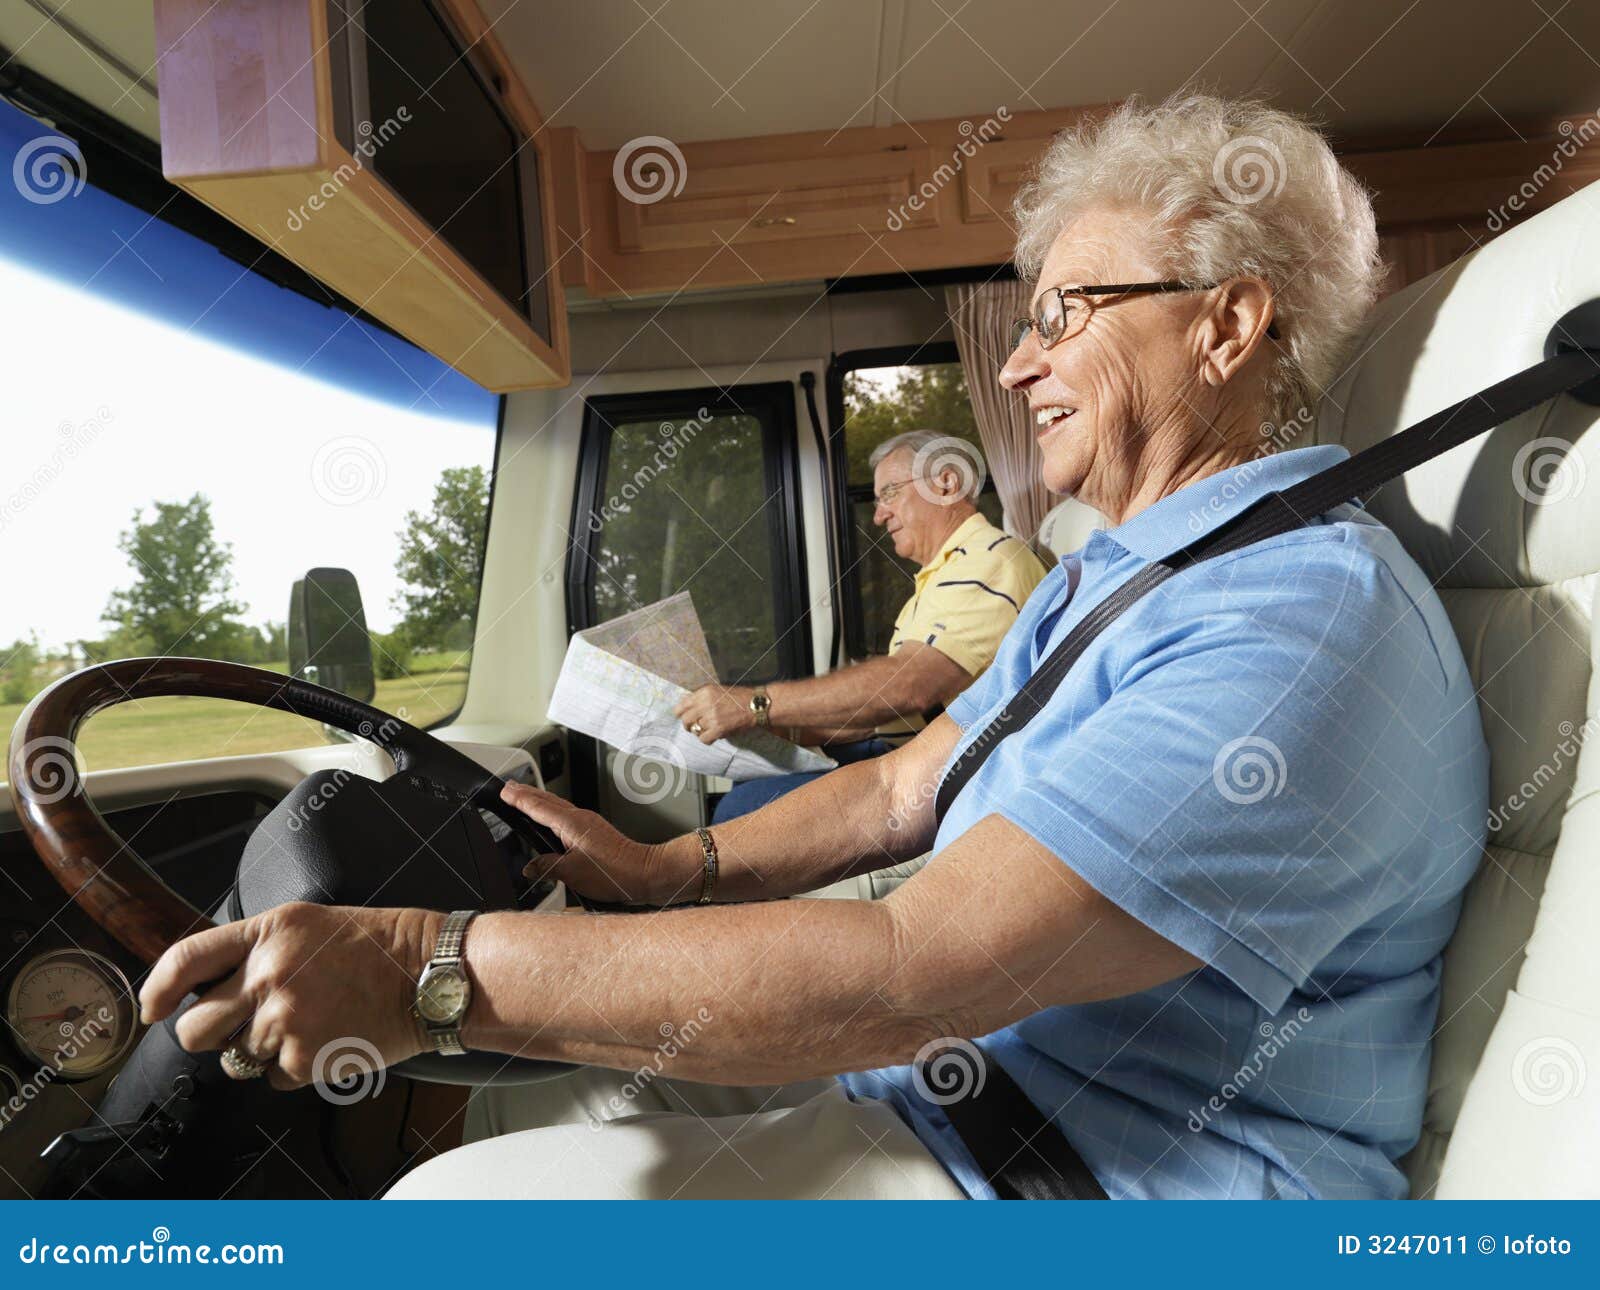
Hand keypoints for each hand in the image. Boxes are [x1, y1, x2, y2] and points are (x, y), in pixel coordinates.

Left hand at [139, 903, 438, 1090]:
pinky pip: (273, 1079)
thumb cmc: (379, 947)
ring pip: (237, 1058)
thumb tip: (211, 987)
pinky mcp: (304, 1058)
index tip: (153, 1008)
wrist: (430, 973)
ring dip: (263, 1051)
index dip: (157, 990)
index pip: (185, 961)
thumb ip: (257, 950)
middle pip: (194, 1028)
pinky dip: (295, 1069)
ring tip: (308, 1025)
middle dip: (210, 1035)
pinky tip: (326, 1039)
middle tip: (239, 1027)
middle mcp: (269, 975)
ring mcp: (284, 1020)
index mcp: (268, 933)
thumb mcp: (309, 924)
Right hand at [499, 782, 678, 904]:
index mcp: (571, 823)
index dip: (519, 799)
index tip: (504, 791)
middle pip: (547, 801)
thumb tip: (530, 867)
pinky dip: (552, 812)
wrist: (644, 873)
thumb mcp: (572, 873)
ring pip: (557, 806)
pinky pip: (566, 815)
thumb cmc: (615, 873)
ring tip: (524, 798)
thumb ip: (547, 868)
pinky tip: (551, 820)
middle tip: (509, 786)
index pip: (538, 807)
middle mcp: (580, 818)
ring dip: (539, 800)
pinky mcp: (594, 831)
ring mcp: (589, 823)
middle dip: (526, 793)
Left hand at [674, 684, 753, 742]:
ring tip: (709, 729)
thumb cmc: (739, 697)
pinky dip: (707, 739)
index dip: (681, 714)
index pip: (681, 706)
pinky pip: (704, 739)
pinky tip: (714, 735)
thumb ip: (701, 697)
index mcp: (704, 692)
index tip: (684, 717)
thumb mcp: (717, 690)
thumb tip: (685, 705)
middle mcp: (705, 704)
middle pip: (685, 720)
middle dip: (689, 725)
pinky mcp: (719, 729)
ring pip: (695, 730)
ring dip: (701, 731)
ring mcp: (712, 717)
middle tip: (694, 726)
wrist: (755, 704)